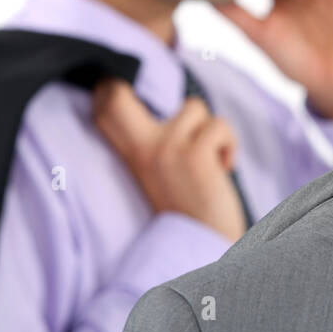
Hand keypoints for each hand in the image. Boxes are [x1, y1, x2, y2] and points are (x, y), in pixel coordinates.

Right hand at [92, 79, 246, 243]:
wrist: (206, 245)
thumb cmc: (190, 209)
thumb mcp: (161, 173)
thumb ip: (158, 144)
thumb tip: (174, 106)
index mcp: (130, 156)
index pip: (103, 110)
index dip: (108, 88)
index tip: (123, 87)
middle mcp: (141, 150)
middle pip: (116, 95)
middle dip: (133, 87)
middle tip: (155, 101)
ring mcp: (166, 150)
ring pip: (194, 107)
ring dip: (211, 130)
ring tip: (211, 160)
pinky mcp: (194, 156)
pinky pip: (218, 125)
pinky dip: (229, 144)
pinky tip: (224, 169)